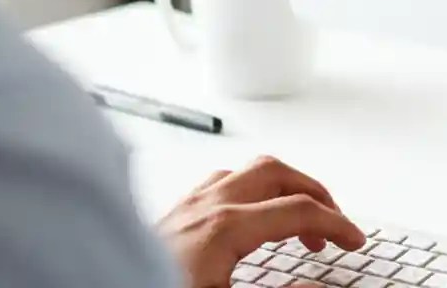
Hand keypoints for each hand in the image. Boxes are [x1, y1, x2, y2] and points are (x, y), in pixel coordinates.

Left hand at [157, 156, 365, 287]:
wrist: (94, 287)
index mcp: (225, 227)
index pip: (299, 210)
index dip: (336, 224)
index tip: (353, 241)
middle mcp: (205, 205)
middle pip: (277, 173)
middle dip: (314, 192)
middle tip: (333, 221)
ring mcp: (185, 205)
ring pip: (247, 171)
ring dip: (281, 187)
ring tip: (297, 216)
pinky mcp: (170, 213)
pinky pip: (219, 182)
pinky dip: (249, 191)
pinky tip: (249, 217)